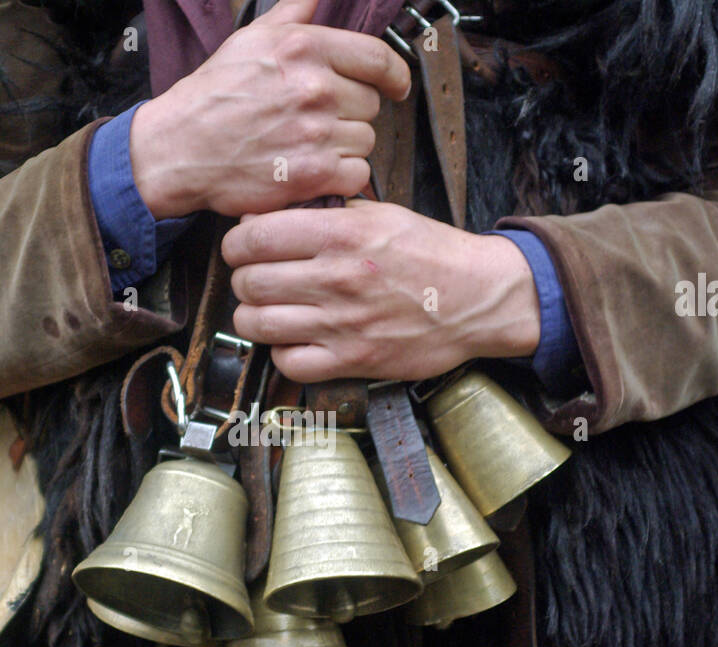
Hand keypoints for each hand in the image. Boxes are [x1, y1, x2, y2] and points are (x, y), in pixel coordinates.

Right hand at [129, 0, 410, 219]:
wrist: (180, 148)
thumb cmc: (213, 97)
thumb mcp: (251, 39)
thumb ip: (294, 13)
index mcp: (305, 48)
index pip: (378, 59)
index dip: (395, 75)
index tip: (396, 86)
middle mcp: (315, 88)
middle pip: (371, 104)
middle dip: (352, 113)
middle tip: (317, 120)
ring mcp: (315, 133)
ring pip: (365, 140)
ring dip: (345, 146)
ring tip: (309, 145)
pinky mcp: (312, 175)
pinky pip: (357, 174)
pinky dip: (342, 176)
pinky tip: (315, 169)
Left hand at [221, 200, 541, 382]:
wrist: (479, 298)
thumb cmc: (431, 253)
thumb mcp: (380, 213)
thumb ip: (325, 213)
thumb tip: (267, 216)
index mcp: (343, 233)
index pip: (255, 236)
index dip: (237, 242)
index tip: (242, 246)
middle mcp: (337, 278)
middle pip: (249, 282)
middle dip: (243, 278)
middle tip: (254, 278)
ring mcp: (343, 324)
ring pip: (258, 324)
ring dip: (254, 316)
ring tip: (267, 309)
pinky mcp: (352, 360)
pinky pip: (288, 362)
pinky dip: (281, 351)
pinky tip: (293, 338)